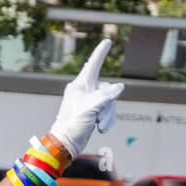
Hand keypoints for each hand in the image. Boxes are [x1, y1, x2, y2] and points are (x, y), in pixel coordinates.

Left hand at [48, 38, 123, 159]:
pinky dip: (107, 121)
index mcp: (80, 85)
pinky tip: (100, 129)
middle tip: (97, 119)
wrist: (66, 144)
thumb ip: (106, 96)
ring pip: (109, 102)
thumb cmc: (73, 125)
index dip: (100, 53)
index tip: (107, 41)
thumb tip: (119, 87)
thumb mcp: (91, 108)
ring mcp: (89, 102)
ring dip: (107, 116)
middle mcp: (84, 91)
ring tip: (98, 126)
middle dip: (107, 106)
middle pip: (107, 90)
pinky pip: (108, 111)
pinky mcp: (93, 112)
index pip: (93, 65)